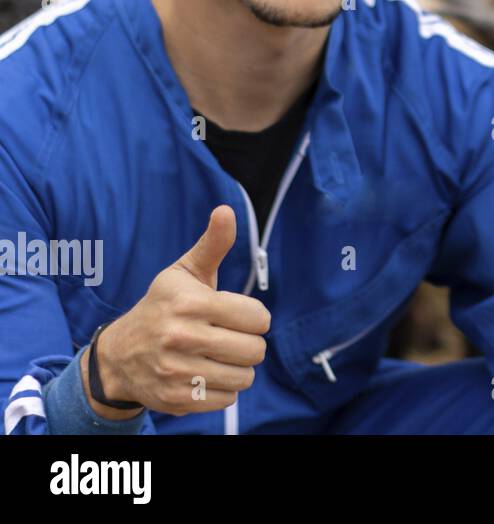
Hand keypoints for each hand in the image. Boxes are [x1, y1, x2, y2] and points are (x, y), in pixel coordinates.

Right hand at [84, 205, 270, 417]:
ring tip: (219, 356)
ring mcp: (178, 372)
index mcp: (191, 304)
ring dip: (238, 367)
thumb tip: (225, 210)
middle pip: (255, 350)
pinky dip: (223, 388)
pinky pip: (227, 398)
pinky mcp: (176, 399)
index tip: (237, 315)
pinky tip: (205, 374)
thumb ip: (212, 244)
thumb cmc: (163, 306)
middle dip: (248, 343)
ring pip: (245, 377)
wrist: (119, 354)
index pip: (258, 318)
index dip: (254, 317)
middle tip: (229, 337)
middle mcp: (183, 338)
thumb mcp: (184, 272)